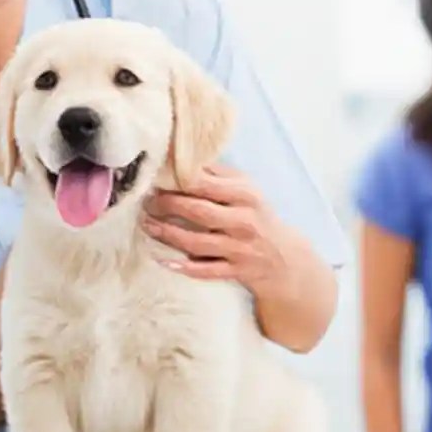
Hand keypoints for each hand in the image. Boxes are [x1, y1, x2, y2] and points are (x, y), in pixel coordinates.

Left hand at [141, 164, 293, 299]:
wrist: (284, 257)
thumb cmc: (257, 216)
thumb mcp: (247, 190)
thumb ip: (218, 175)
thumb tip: (182, 160)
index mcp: (246, 196)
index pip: (207, 184)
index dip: (179, 181)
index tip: (158, 179)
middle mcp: (243, 221)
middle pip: (199, 212)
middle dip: (168, 205)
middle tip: (147, 201)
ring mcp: (239, 249)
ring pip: (197, 243)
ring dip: (168, 234)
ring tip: (147, 225)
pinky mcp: (236, 271)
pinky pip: (206, 270)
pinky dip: (184, 267)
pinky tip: (163, 261)